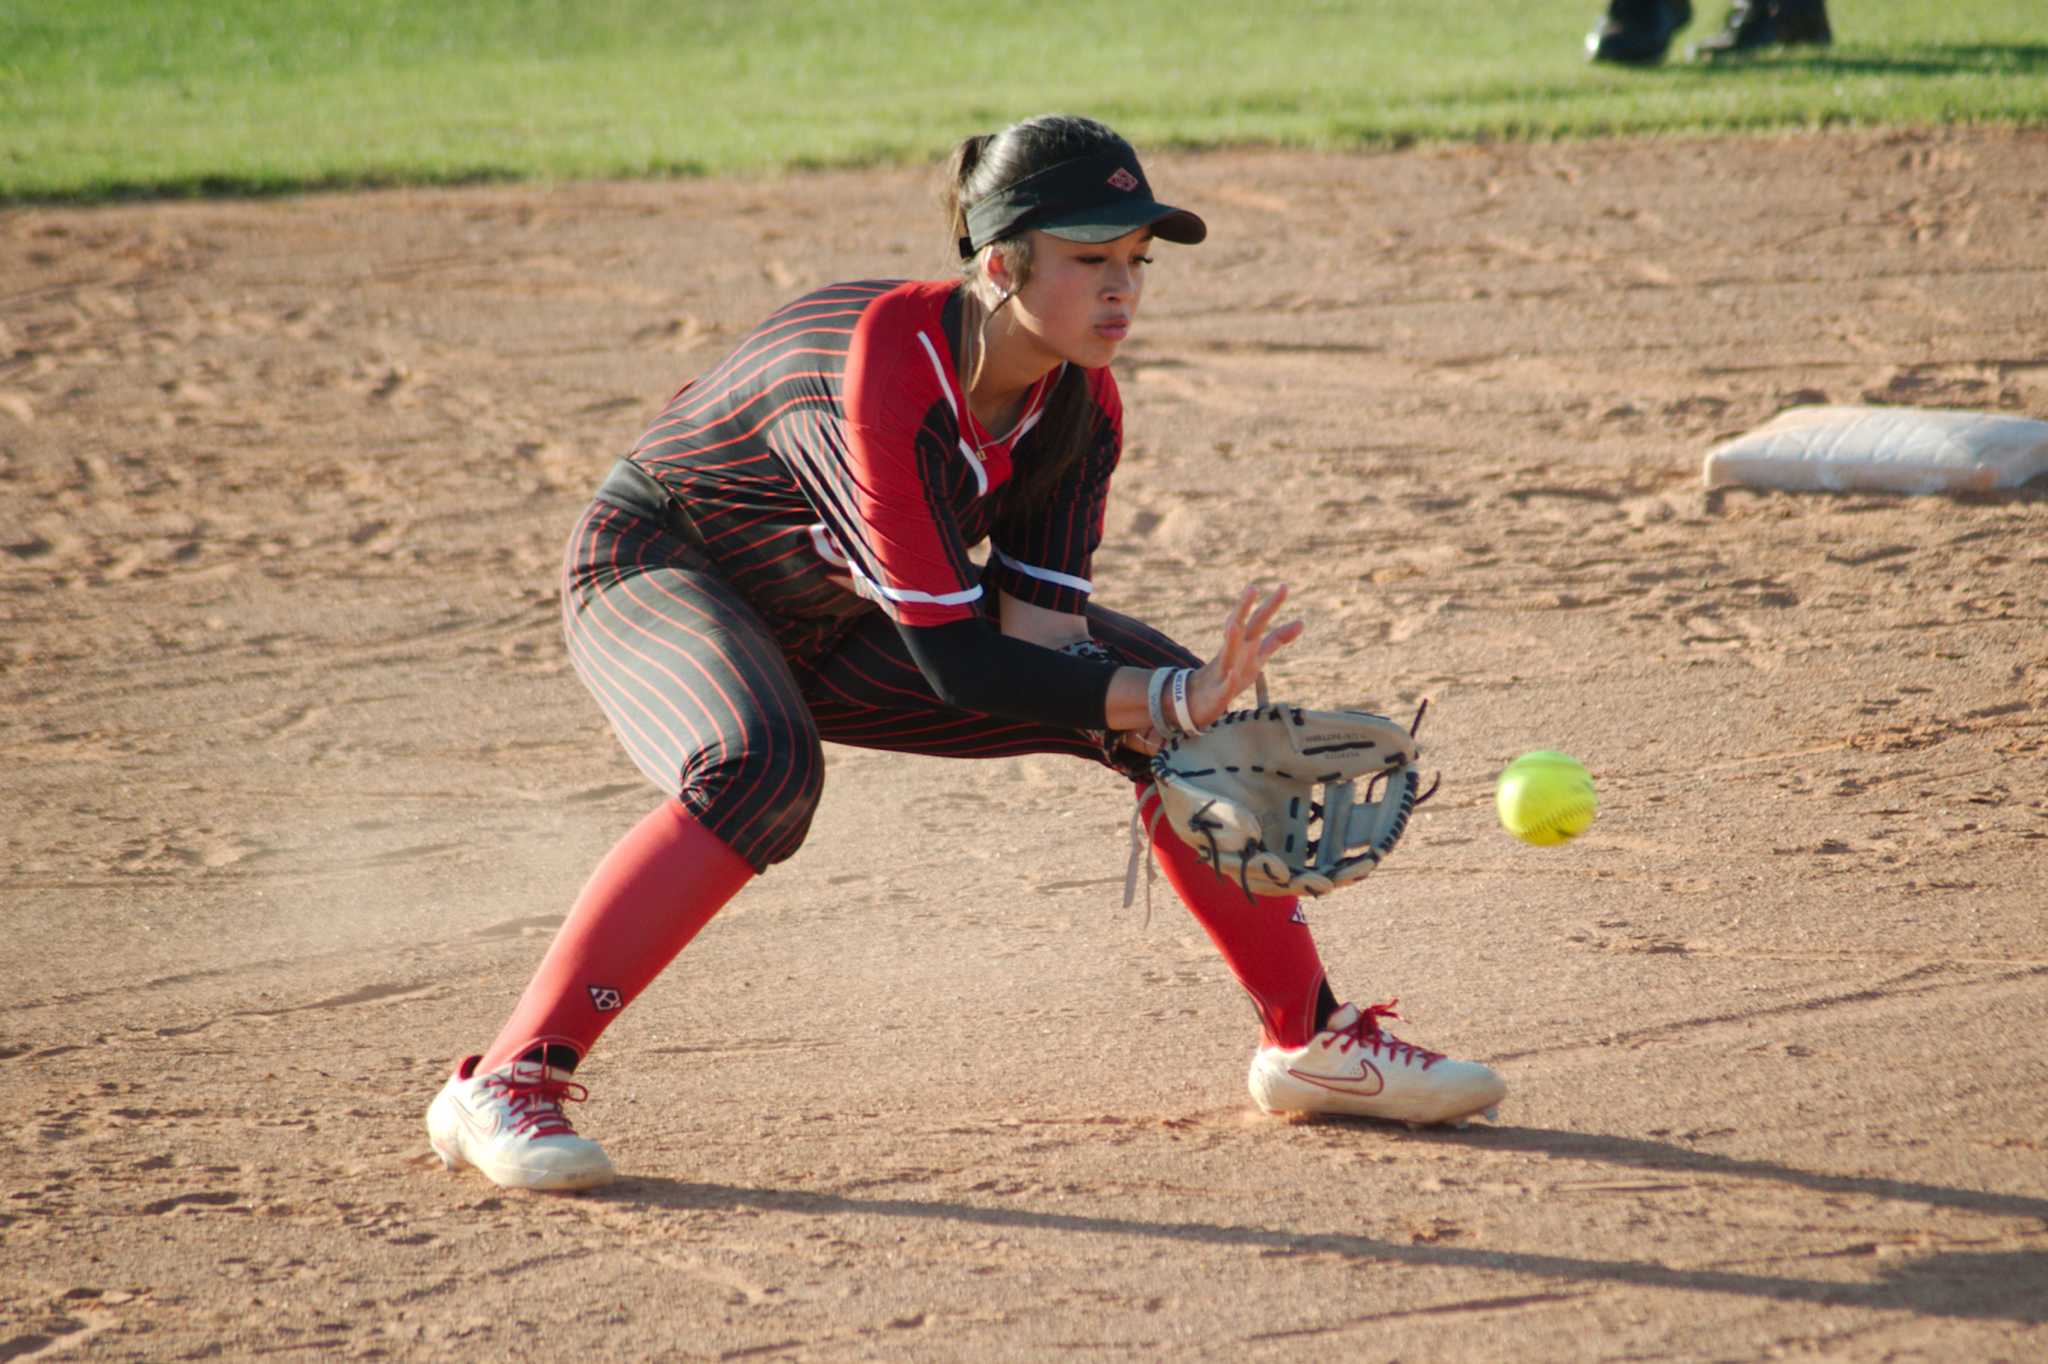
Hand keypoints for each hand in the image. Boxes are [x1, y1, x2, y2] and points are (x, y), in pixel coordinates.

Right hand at [1187, 584, 1303, 728]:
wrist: (1201, 698)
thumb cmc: (1232, 672)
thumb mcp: (1258, 655)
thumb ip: (1277, 639)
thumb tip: (1302, 622)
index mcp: (1245, 642)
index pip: (1259, 619)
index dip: (1272, 605)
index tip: (1285, 586)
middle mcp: (1234, 651)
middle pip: (1240, 627)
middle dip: (1244, 608)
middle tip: (1251, 588)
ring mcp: (1224, 669)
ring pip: (1227, 651)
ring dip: (1231, 638)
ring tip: (1234, 624)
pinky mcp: (1219, 692)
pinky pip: (1225, 684)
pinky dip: (1229, 679)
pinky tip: (1233, 673)